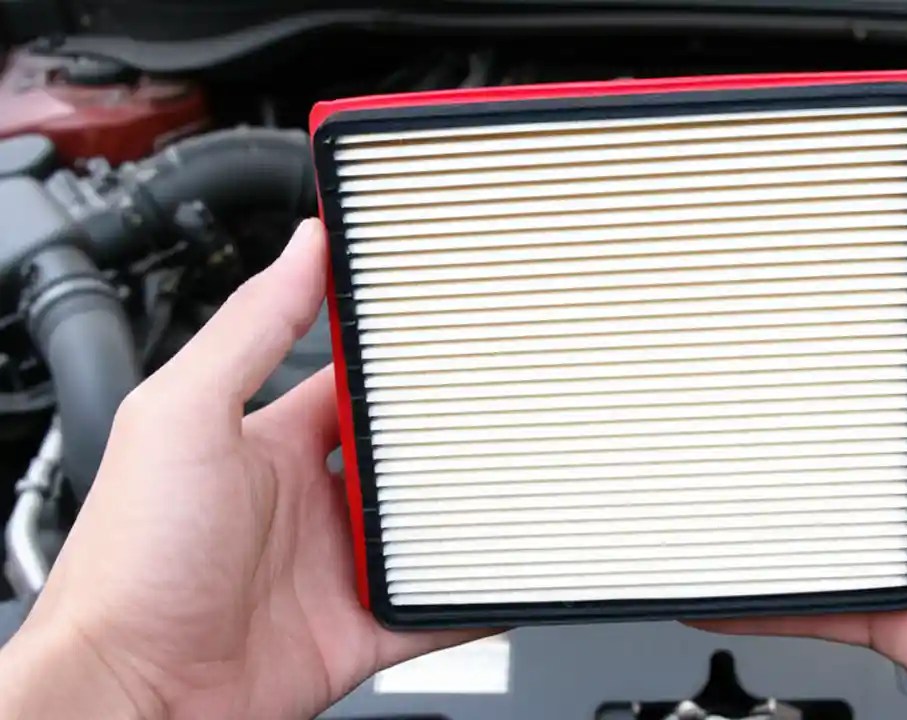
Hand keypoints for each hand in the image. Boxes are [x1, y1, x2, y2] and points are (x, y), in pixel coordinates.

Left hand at [0, 220, 486, 718]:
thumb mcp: (184, 416)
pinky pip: (437, 607)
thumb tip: (303, 245)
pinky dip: (478, 594)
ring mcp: (338, 565)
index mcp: (267, 441)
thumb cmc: (132, 561)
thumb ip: (250, 328)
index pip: (348, 380)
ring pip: (429, 527)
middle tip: (510, 403)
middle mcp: (309, 500)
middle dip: (453, 432)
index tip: (448, 321)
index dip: (395, 354)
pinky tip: (513, 571)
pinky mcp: (362, 627)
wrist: (133, 693)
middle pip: (404, 454)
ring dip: (473, 509)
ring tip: (529, 477)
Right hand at [698, 203, 906, 718]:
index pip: (885, 375)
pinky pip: (813, 597)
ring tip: (700, 485)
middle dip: (781, 431)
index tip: (779, 316)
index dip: (836, 348)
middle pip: (836, 449)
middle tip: (717, 405)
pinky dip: (764, 597)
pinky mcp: (892, 609)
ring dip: (764, 509)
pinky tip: (718, 582)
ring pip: (815, 520)